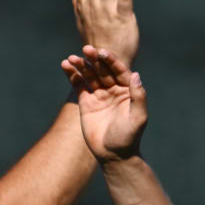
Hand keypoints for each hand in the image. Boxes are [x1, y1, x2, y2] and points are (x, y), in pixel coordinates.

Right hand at [62, 46, 147, 162]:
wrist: (113, 155)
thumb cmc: (129, 137)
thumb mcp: (138, 117)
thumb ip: (138, 96)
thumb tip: (136, 74)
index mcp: (128, 90)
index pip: (119, 70)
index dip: (111, 61)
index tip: (101, 53)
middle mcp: (114, 89)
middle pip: (102, 70)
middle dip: (94, 60)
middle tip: (86, 50)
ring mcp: (99, 95)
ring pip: (89, 75)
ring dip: (81, 65)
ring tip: (71, 58)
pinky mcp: (86, 102)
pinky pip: (78, 85)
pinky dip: (72, 75)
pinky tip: (66, 66)